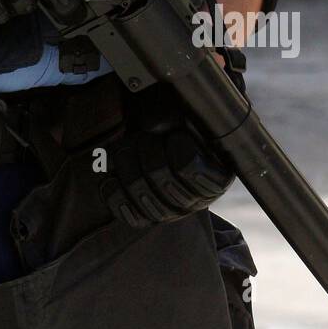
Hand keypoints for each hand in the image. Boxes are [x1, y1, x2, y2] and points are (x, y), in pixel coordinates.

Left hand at [100, 84, 234, 226]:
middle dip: (146, 152)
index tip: (175, 133)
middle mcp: (197, 199)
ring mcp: (172, 211)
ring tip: (125, 149)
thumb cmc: (175, 120)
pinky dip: (116, 195)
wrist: (158, 131)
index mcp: (216, 175)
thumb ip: (177, 119)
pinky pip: (132, 216)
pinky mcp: (149, 216)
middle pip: (163, 182)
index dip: (176, 146)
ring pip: (145, 199)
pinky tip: (111, 178)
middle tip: (144, 136)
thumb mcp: (184, 112)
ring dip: (127, 169)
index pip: (191, 167)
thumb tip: (152, 127)